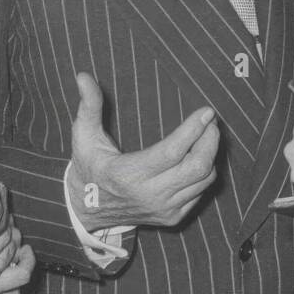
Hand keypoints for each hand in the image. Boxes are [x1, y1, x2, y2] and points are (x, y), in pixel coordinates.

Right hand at [67, 71, 219, 229]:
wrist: (87, 209)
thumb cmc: (88, 166)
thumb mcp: (83, 135)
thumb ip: (89, 105)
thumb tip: (83, 76)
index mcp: (129, 174)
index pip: (173, 151)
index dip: (194, 129)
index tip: (207, 111)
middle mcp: (150, 195)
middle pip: (197, 167)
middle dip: (210, 141)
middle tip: (211, 122)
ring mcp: (163, 208)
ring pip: (203, 180)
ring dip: (211, 155)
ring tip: (208, 135)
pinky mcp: (172, 217)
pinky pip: (200, 193)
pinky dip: (204, 173)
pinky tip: (198, 156)